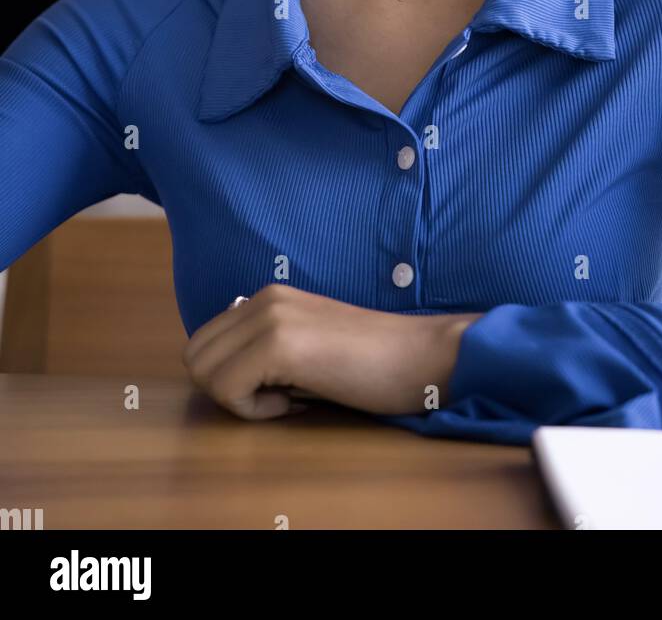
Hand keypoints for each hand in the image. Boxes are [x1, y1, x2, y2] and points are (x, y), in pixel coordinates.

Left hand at [182, 283, 482, 420]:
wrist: (419, 357)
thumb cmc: (371, 363)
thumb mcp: (307, 344)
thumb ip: (264, 347)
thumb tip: (221, 372)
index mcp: (267, 297)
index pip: (204, 343)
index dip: (230, 378)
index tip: (275, 386)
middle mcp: (263, 298)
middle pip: (195, 356)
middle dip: (226, 388)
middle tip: (277, 395)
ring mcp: (270, 317)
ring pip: (203, 372)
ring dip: (239, 399)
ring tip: (288, 396)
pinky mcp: (279, 343)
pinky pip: (227, 389)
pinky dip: (254, 410)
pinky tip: (295, 402)